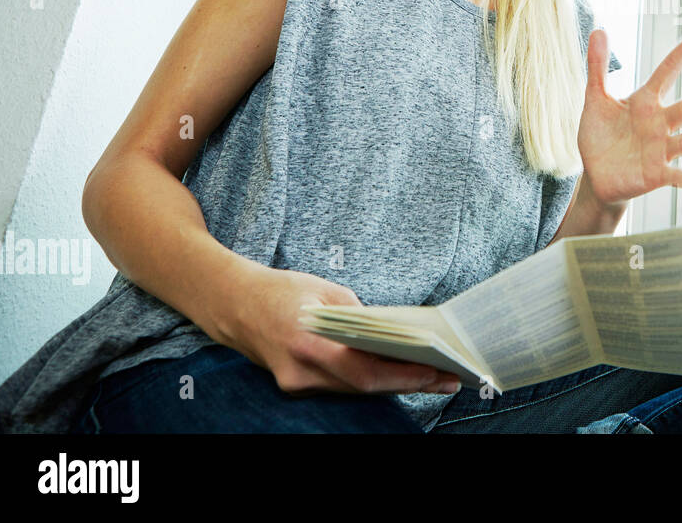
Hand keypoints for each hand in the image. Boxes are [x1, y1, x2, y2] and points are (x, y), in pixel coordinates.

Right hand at [219, 264, 464, 395]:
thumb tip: (398, 336)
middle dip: (409, 382)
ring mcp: (296, 385)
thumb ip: (362, 317)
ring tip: (433, 377)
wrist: (233, 304)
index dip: (404, 376)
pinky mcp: (296, 386)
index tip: (437, 373)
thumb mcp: (328, 291)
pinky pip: (341, 387)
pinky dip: (370, 381)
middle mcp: (300, 373)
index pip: (364, 372)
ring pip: (355, 391)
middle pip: (365, 387)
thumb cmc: (282, 291)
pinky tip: (397, 373)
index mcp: (308, 344)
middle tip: (449, 378)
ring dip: (394, 384)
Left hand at [577, 21, 681, 206]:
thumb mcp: (596, 99)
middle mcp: (659, 122)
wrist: (595, 176)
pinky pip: (677, 174)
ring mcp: (660, 149)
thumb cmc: (600, 136)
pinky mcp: (656, 174)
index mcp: (645, 100)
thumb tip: (599, 30)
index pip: (670, 68)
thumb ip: (598, 67)